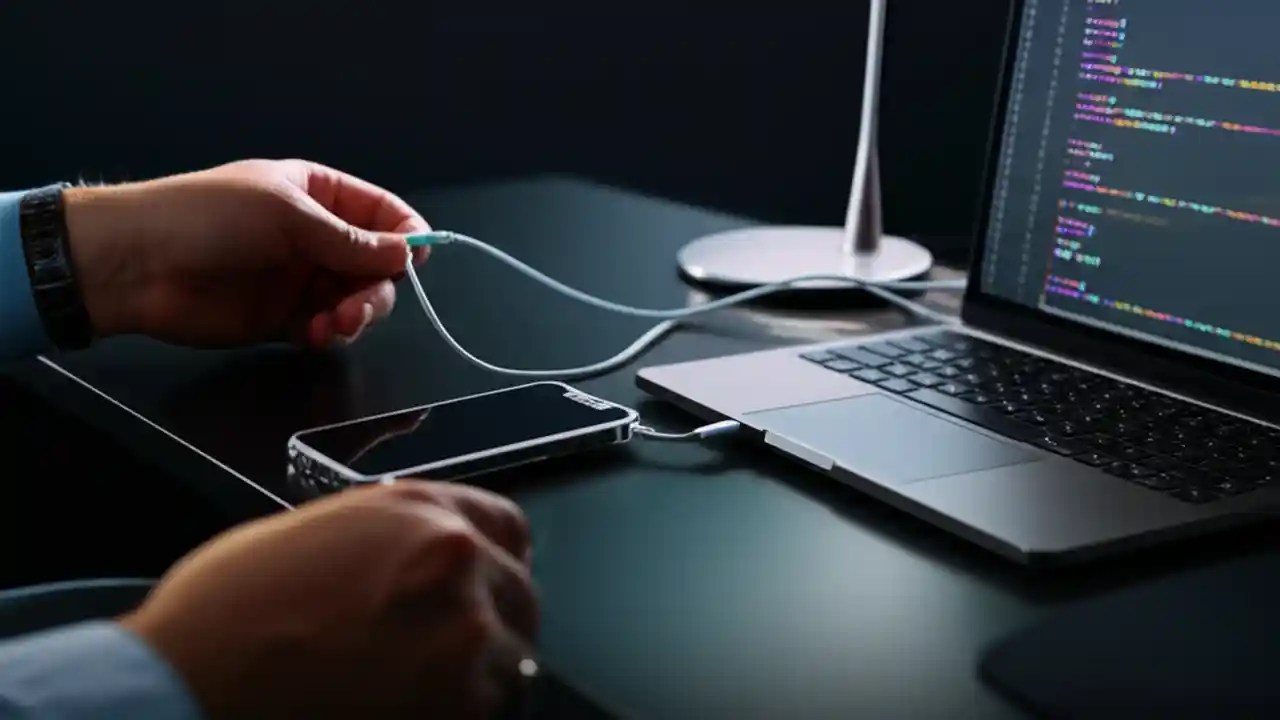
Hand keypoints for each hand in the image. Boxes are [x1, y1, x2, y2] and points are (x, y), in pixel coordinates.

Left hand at [64, 159, 430, 348]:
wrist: (135, 265)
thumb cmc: (205, 217)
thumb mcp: (287, 215)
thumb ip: (352, 240)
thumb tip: (409, 251)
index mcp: (318, 193)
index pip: (383, 213)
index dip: (407, 236)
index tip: (417, 260)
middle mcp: (316, 236)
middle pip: (377, 265)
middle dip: (377, 287)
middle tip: (359, 306)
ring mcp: (300, 278)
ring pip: (357, 300)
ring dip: (356, 315)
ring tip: (335, 325)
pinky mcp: (284, 319)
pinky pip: (327, 329)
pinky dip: (330, 335)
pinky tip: (314, 336)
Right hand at [120, 481, 536, 719]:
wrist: (189, 683)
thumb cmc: (225, 614)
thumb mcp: (314, 537)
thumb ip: (388, 540)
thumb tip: (419, 561)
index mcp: (419, 510)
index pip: (508, 528)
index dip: (494, 563)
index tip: (485, 588)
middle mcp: (455, 558)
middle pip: (518, 596)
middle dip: (490, 625)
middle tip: (442, 656)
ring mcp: (464, 633)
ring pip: (510, 660)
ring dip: (478, 678)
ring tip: (414, 693)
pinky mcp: (460, 703)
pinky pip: (489, 710)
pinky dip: (458, 715)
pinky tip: (407, 714)